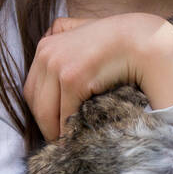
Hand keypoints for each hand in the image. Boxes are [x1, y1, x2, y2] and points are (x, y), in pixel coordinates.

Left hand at [24, 13, 170, 140]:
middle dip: (45, 124)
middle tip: (58, 140)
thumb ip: (65, 35)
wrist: (141, 40)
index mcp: (46, 46)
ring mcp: (58, 66)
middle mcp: (47, 54)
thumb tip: (53, 42)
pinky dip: (68, 131)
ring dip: (55, 131)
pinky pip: (64, 115)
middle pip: (34, 101)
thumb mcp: (83, 30)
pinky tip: (76, 139)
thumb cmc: (117, 39)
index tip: (52, 124)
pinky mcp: (72, 79)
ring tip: (67, 143)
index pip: (32, 89)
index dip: (41, 110)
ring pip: (45, 112)